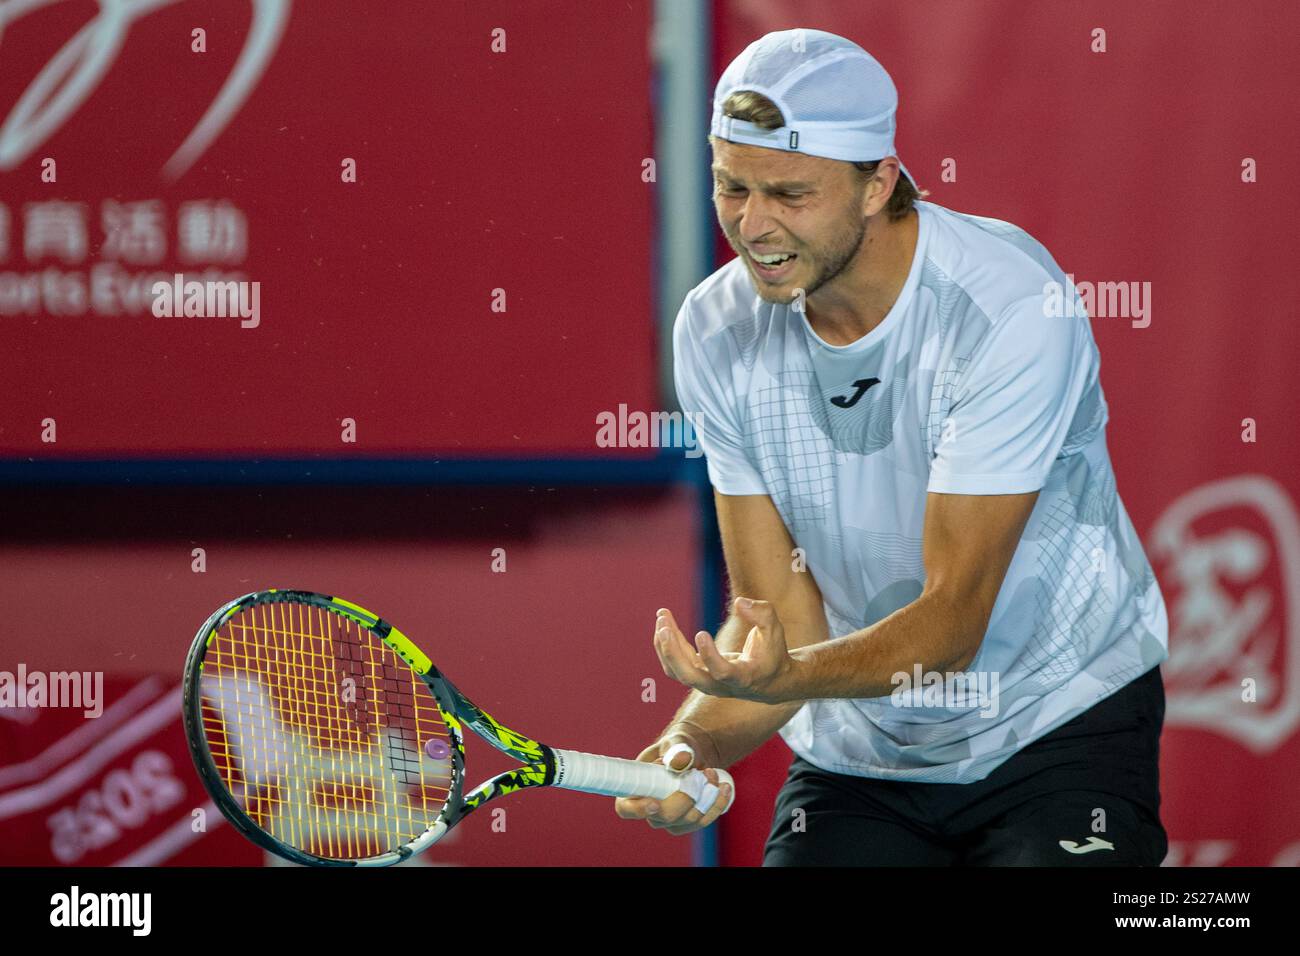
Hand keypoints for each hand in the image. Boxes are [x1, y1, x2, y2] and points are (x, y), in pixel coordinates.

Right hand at [612, 738, 732, 835]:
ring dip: (707, 797)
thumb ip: (677, 749)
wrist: (693, 756)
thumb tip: (681, 761)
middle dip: (687, 797)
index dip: (637, 809)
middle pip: (665, 817)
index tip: (654, 803)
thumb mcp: (676, 742)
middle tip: (703, 773)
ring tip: (712, 773)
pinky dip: (717, 804)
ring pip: (688, 820)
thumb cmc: (677, 747)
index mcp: (634, 789)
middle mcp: (648, 809)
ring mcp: (668, 820)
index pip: (625, 808)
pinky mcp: (687, 823)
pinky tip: (725, 788)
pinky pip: (704, 821)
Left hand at [653, 598, 794, 703]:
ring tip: (662, 617)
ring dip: (666, 646)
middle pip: (690, 677)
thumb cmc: (772, 653)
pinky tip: (663, 624)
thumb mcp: (775, 631)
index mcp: (743, 677)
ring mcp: (706, 683)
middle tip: (664, 625)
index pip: (722, 673)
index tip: (700, 633)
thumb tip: (740, 603)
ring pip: (677, 671)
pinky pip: (675, 666)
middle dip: (673, 652)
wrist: (768, 680)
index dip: (709, 656)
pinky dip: (666, 646)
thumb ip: (762, 614)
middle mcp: (721, 686)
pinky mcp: (698, 675)